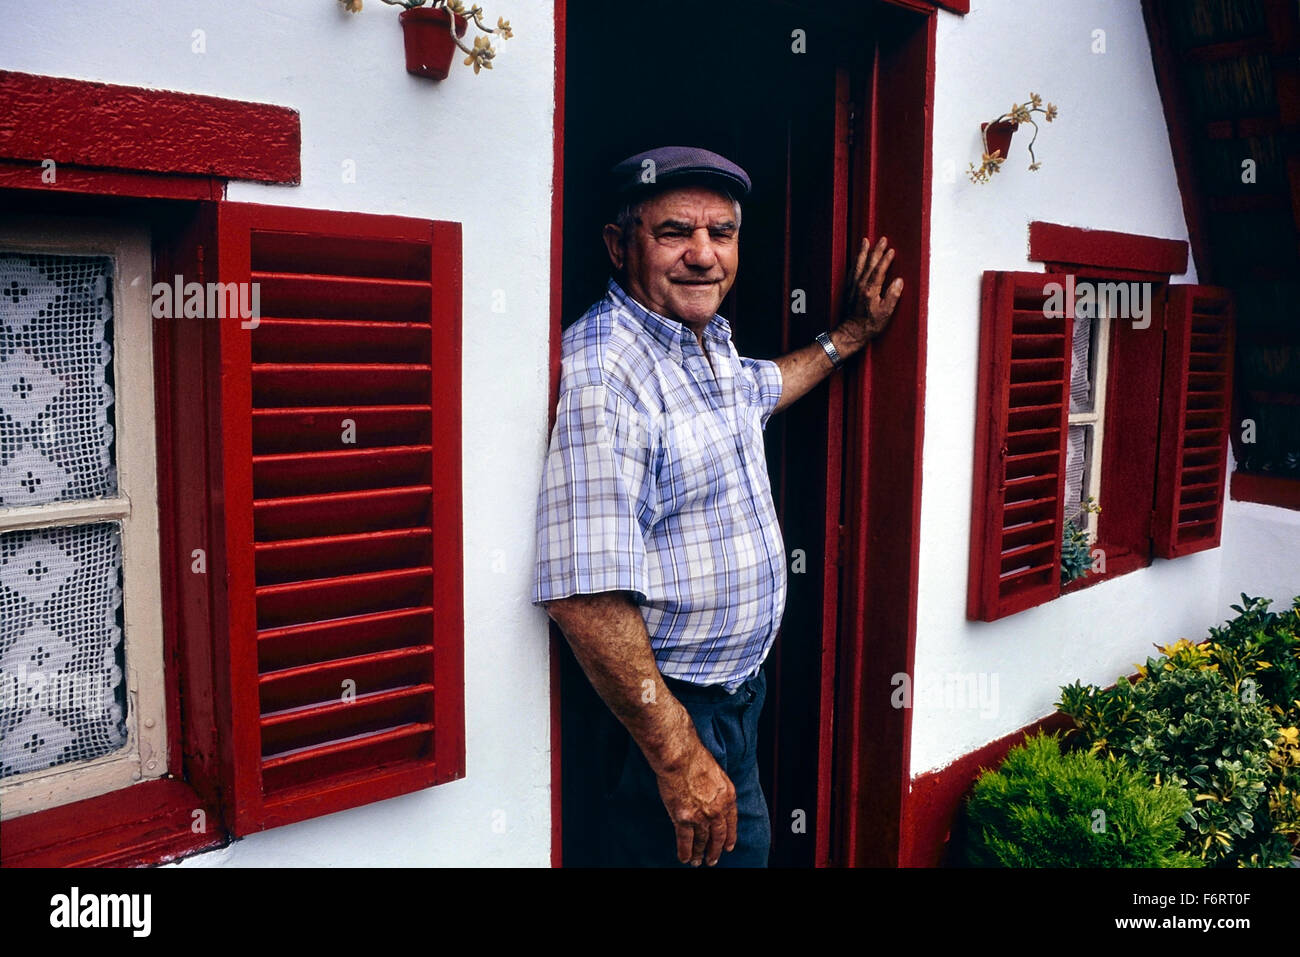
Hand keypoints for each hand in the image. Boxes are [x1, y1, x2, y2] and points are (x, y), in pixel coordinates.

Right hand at [654, 736, 737, 865]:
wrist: (680, 757)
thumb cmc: (695, 758)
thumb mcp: (717, 773)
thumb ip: (718, 790)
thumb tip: (714, 797)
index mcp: (728, 797)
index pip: (731, 823)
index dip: (730, 837)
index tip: (728, 847)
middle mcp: (717, 810)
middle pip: (718, 836)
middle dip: (716, 850)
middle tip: (713, 860)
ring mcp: (701, 817)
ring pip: (702, 840)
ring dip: (700, 853)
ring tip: (698, 862)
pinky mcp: (684, 819)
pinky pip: (685, 840)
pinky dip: (685, 851)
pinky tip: (685, 858)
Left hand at [838, 236, 903, 346]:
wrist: (851, 332)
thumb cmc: (869, 325)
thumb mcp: (886, 313)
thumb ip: (893, 295)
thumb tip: (899, 281)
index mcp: (871, 290)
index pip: (880, 270)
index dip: (886, 259)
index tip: (892, 250)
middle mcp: (860, 285)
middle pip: (869, 263)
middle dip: (876, 250)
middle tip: (882, 239)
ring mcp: (853, 286)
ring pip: (859, 264)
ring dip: (863, 252)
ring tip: (865, 241)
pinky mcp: (848, 289)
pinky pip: (852, 271)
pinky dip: (855, 262)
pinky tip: (857, 258)